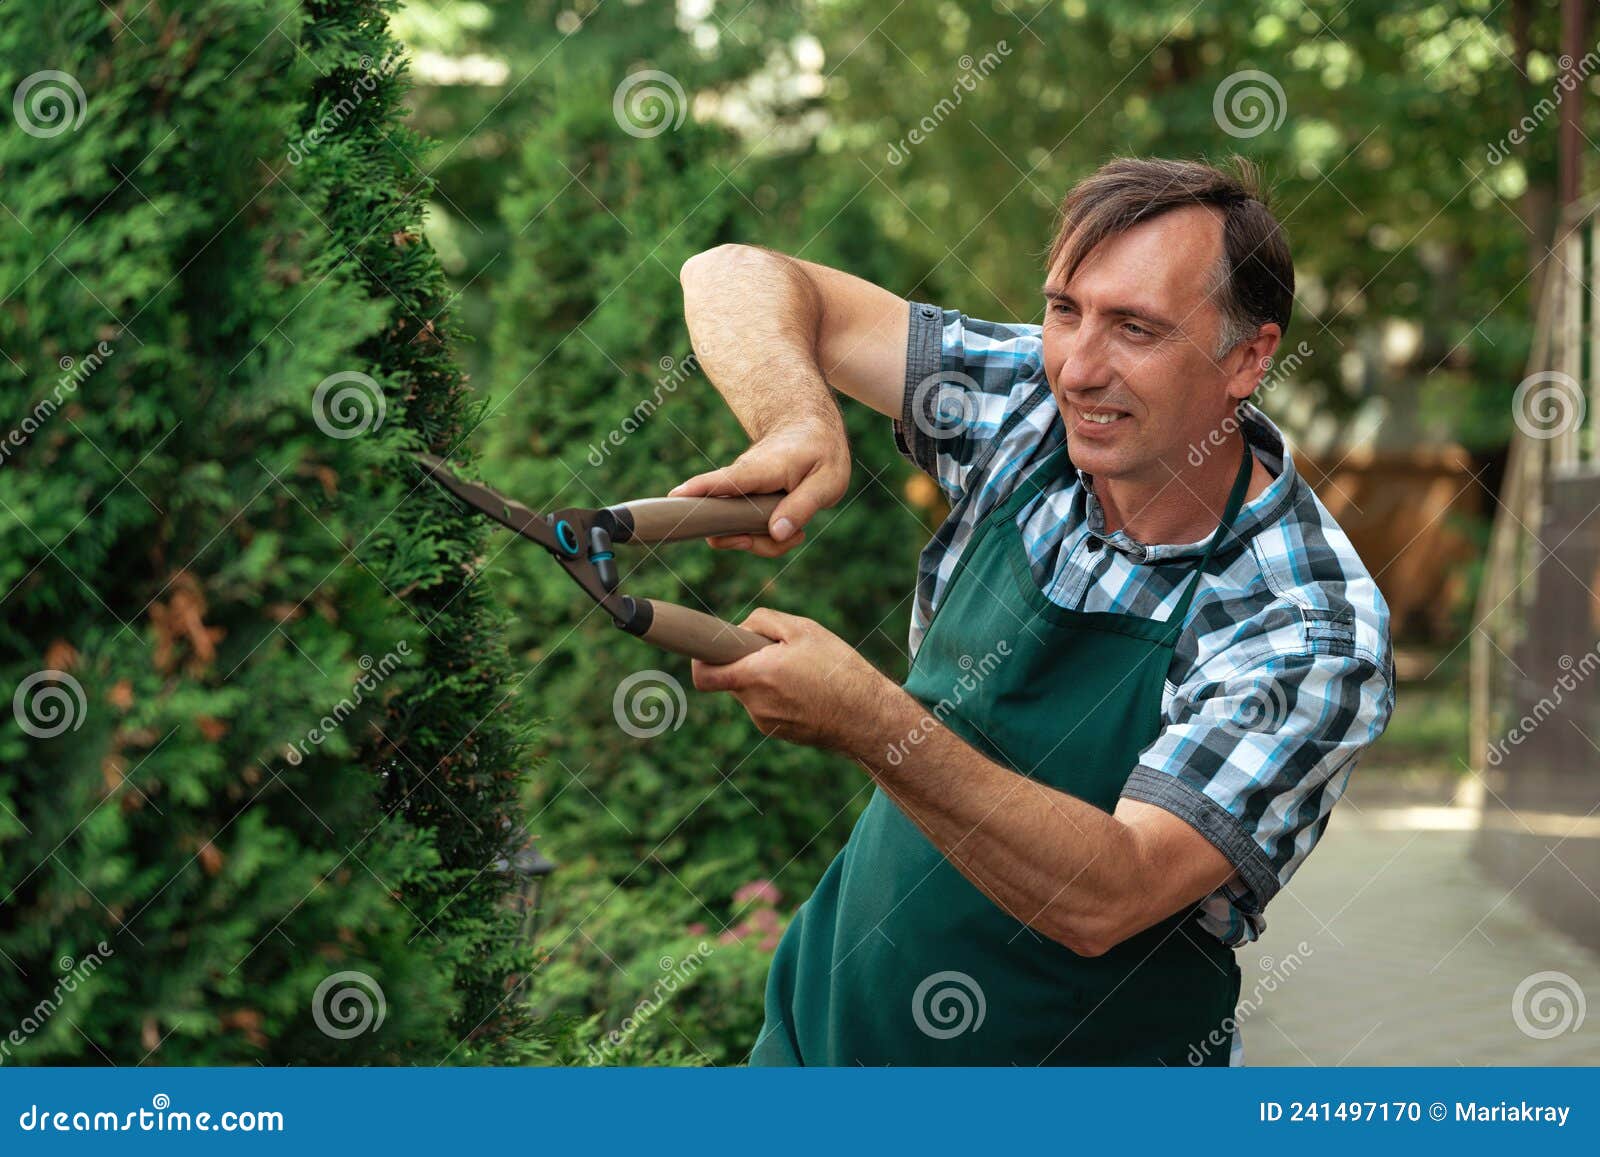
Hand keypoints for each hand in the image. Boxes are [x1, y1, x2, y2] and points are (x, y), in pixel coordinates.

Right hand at [668, 416, 848, 556]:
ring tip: (799, 533)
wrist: (809, 429)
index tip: (674, 498)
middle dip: (748, 541)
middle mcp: (741, 479)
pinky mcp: (742, 501)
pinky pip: (745, 528)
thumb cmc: (820, 451)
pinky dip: (767, 537)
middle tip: (787, 538)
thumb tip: (776, 533)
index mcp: (761, 469)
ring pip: (735, 529)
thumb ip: (803, 507)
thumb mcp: (828, 481)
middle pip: (723, 520)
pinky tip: (791, 529)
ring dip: (765, 542)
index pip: (725, 481)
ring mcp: (739, 491)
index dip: (699, 491)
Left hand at [691, 609, 889, 753]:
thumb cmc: (838, 670)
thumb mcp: (804, 629)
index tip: (706, 648)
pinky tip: (809, 691)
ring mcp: (765, 723)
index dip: (698, 659)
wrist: (867, 717)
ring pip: (752, 692)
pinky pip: (768, 707)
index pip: (703, 675)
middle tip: (780, 652)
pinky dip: (779, 695)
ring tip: (802, 673)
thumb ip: (762, 621)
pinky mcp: (779, 733)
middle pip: (732, 678)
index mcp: (756, 675)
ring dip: (766, 679)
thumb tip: (741, 629)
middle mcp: (755, 704)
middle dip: (747, 662)